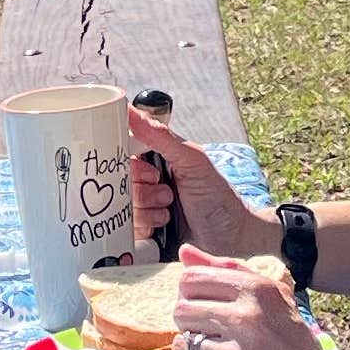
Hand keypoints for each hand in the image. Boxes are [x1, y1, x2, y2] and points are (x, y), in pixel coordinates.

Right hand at [128, 106, 272, 260]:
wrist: (230, 238)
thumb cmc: (217, 197)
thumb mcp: (192, 160)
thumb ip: (161, 137)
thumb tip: (131, 111)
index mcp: (156, 158)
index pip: (123, 152)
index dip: (128, 162)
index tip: (149, 170)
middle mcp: (146, 181)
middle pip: (119, 181)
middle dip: (142, 188)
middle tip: (166, 190)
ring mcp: (143, 207)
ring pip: (121, 204)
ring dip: (146, 208)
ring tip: (169, 207)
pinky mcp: (142, 231)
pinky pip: (125, 227)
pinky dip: (144, 226)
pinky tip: (163, 225)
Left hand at [171, 255, 349, 349]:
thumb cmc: (293, 349)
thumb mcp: (274, 301)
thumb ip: (228, 271)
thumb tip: (184, 251)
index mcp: (259, 291)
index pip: (191, 280)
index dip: (193, 298)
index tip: (209, 313)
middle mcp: (249, 321)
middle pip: (181, 312)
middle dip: (192, 327)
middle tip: (215, 341)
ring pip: (182, 347)